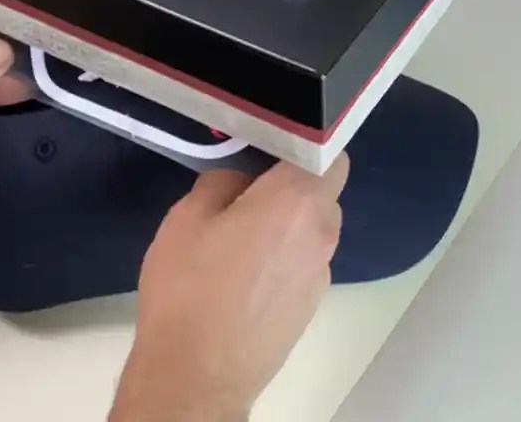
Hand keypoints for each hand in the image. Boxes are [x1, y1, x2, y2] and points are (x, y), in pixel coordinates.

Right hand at [111, 156, 350, 421]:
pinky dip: (284, 258)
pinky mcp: (311, 305)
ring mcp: (321, 273)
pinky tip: (244, 276)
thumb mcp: (188, 217)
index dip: (308, 147)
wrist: (196, 373)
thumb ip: (223, 183)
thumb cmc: (189, 288)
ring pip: (313, 229)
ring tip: (240, 238)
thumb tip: (242, 181)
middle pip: (322, 193)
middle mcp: (321, 234)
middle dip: (292, 186)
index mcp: (298, 201)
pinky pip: (304, 262)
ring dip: (288, 224)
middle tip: (245, 192)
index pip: (332, 155)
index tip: (273, 148)